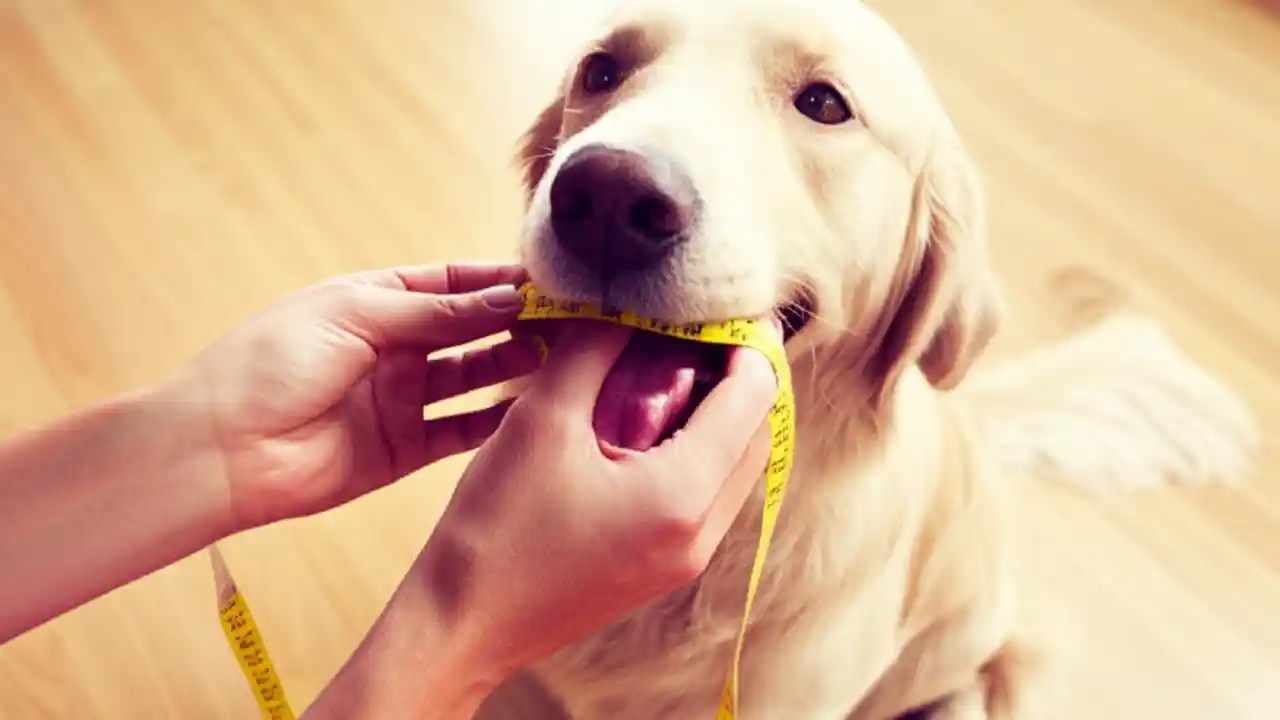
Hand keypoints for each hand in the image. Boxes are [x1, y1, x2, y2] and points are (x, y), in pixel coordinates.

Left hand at [172, 263, 541, 530]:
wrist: (224, 449)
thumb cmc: (272, 363)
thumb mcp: (356, 316)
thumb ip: (436, 312)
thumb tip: (508, 298)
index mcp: (374, 302)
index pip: (452, 283)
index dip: (498, 282)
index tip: (549, 282)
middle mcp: (393, 348)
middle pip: (470, 330)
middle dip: (517, 323)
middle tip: (568, 321)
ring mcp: (401, 399)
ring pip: (473, 377)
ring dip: (513, 366)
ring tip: (559, 357)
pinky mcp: (405, 448)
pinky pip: (462, 430)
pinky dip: (497, 420)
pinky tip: (533, 406)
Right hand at [418, 320, 777, 675]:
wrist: (462, 626)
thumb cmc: (496, 528)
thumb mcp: (542, 420)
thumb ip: (592, 348)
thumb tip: (624, 301)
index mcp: (683, 496)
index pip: (752, 398)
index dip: (746, 341)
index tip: (722, 304)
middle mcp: (700, 533)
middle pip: (755, 435)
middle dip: (737, 375)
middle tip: (698, 329)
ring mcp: (685, 558)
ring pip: (734, 468)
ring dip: (719, 414)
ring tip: (673, 367)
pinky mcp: (663, 568)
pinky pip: (706, 496)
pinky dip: (696, 450)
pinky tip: (649, 422)